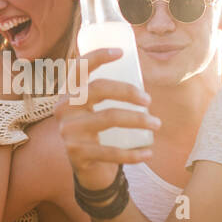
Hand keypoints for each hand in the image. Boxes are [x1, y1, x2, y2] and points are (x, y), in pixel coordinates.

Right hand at [56, 48, 159, 190]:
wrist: (86, 169)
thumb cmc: (98, 131)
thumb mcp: (93, 109)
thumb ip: (105, 94)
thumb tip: (141, 75)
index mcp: (68, 93)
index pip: (79, 68)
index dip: (98, 56)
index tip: (121, 52)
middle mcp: (64, 109)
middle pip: (98, 89)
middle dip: (128, 91)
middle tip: (149, 100)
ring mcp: (69, 131)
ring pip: (109, 117)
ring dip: (139, 120)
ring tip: (157, 124)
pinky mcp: (77, 153)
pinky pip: (111, 151)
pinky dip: (134, 153)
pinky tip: (149, 152)